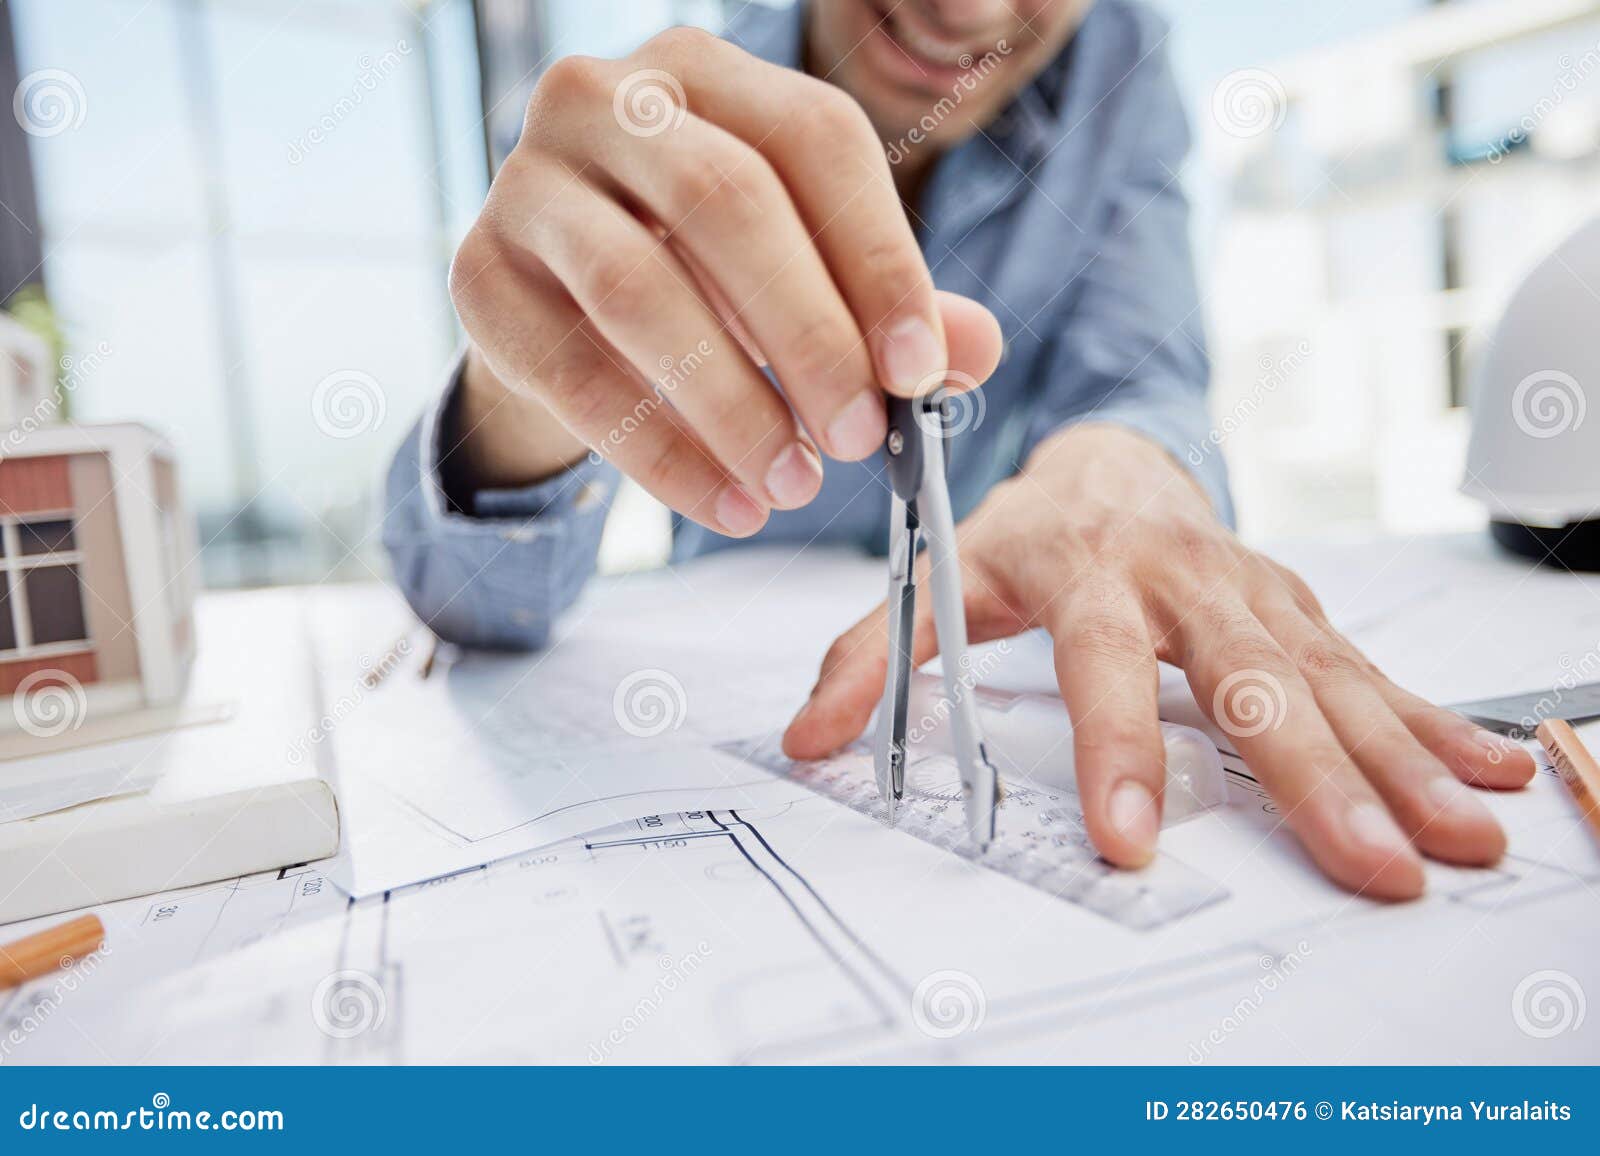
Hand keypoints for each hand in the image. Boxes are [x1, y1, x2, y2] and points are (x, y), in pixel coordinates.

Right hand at [447, 27, 1001, 527]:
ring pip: (640, 288)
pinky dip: (659, 452)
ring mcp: (527, 182)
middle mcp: (605, 99)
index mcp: (707, 73)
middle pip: (728, 201)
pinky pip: (574, 373)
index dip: (877, 257)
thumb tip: (973, 349)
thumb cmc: (697, 270)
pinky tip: (726, 502)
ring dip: (733, 403)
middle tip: (860, 438)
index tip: (919, 369)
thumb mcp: (797, 268)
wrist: (554, 301)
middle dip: (808, 334)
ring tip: (796, 484)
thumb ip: (883, 299)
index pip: (814, 139)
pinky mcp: (477, 276)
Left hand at [784, 423, 1535, 898]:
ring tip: (1454, 835)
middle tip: (1367, 861)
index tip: (1129, 840)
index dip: (1116, 748)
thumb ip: (873, 653)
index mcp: (1088, 567)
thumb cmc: (1027, 531)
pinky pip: (1371, 669)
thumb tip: (809, 738)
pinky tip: (1489, 773)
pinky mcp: (1298, 610)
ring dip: (1399, 761)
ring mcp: (1253, 592)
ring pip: (1332, 678)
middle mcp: (1185, 577)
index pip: (1102, 662)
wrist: (1111, 461)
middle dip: (1314, 775)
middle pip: (1253, 678)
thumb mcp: (937, 574)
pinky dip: (1433, 723)